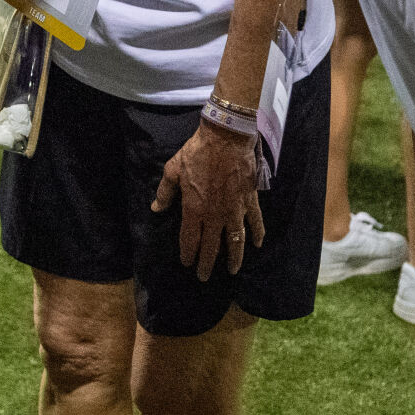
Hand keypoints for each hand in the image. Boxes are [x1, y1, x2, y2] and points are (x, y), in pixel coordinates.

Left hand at [151, 121, 262, 279]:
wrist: (226, 138)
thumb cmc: (197, 153)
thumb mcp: (173, 170)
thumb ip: (165, 192)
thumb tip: (156, 208)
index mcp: (194, 209)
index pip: (189, 239)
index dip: (188, 253)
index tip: (187, 263)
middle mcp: (214, 215)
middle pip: (211, 246)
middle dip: (207, 264)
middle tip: (204, 276)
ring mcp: (234, 210)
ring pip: (235, 241)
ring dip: (234, 258)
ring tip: (232, 271)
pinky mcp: (249, 201)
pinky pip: (255, 222)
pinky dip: (258, 234)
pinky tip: (257, 245)